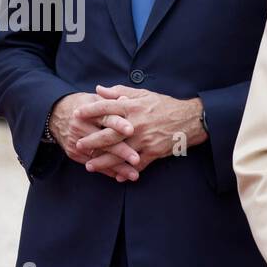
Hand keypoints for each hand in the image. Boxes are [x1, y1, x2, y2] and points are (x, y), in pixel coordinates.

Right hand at [49, 92, 140, 181]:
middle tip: (136, 159)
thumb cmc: (82, 106)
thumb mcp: (94, 99)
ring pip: (99, 156)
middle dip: (121, 151)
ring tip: (134, 175)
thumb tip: (126, 99)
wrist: (55, 114)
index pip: (106, 117)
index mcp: (89, 112)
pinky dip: (107, 170)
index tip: (131, 130)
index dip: (118, 123)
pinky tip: (121, 176)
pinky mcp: (73, 152)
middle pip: (104, 140)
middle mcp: (81, 126)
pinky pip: (92, 163)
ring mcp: (76, 141)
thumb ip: (110, 101)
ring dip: (117, 167)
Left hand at [75, 85, 205, 177]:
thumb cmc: (164, 105)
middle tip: (78, 145)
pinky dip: (127, 171)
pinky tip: (117, 177)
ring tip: (89, 166)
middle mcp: (136, 124)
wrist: (190, 119)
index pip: (107, 107)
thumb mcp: (143, 94)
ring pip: (120, 153)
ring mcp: (145, 139)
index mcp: (133, 106)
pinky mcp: (154, 151)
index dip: (90, 110)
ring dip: (103, 161)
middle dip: (92, 141)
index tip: (76, 114)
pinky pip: (137, 164)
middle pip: (109, 134)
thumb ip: (119, 91)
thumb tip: (98, 89)